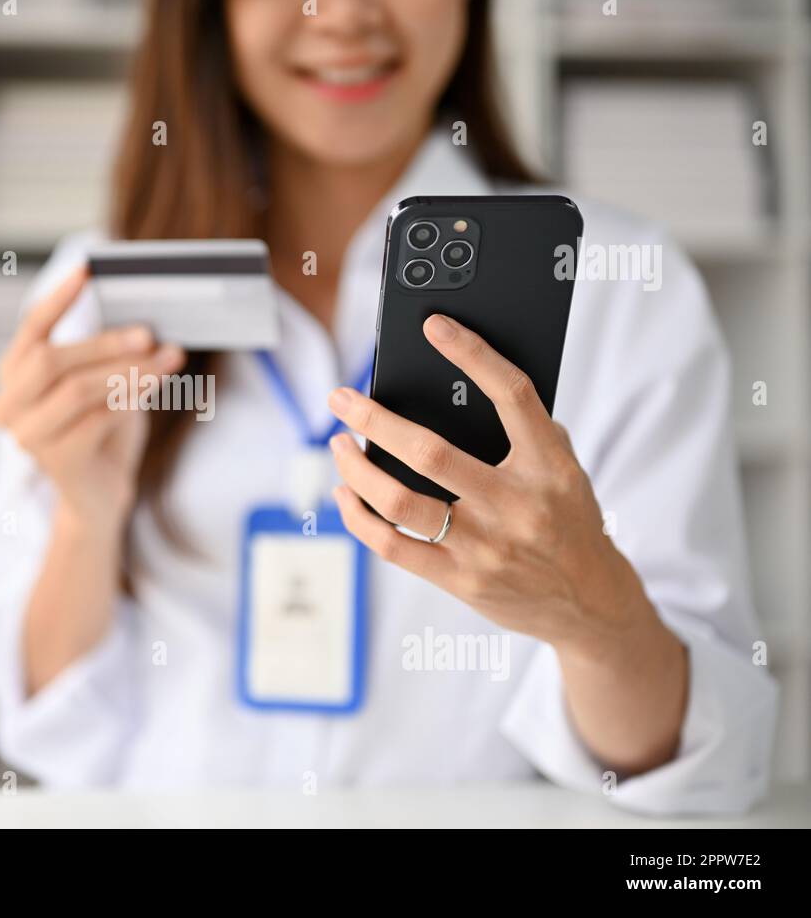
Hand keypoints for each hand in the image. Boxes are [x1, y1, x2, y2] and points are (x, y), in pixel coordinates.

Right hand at [0, 265, 186, 525]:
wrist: (99, 496)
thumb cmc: (100, 429)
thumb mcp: (100, 383)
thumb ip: (105, 354)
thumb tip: (143, 319)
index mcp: (13, 376)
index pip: (30, 329)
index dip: (59, 298)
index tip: (87, 268)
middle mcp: (9, 406)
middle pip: (50, 361)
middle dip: (102, 343)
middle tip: (147, 332)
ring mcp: (28, 437)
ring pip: (78, 390)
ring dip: (129, 370)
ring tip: (170, 356)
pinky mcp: (57, 462)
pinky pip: (98, 419)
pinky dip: (131, 398)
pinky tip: (159, 385)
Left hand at [327, 312, 664, 661]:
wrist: (589, 602)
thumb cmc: (566, 518)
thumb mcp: (564, 468)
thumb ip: (523, 432)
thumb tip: (452, 386)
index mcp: (548, 464)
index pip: (512, 395)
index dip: (473, 354)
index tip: (434, 325)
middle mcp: (516, 504)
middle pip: (428, 453)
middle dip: (373, 419)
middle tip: (340, 398)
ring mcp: (485, 546)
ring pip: (398, 501)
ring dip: (355, 467)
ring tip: (339, 443)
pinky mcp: (461, 580)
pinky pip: (392, 545)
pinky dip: (359, 516)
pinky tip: (344, 492)